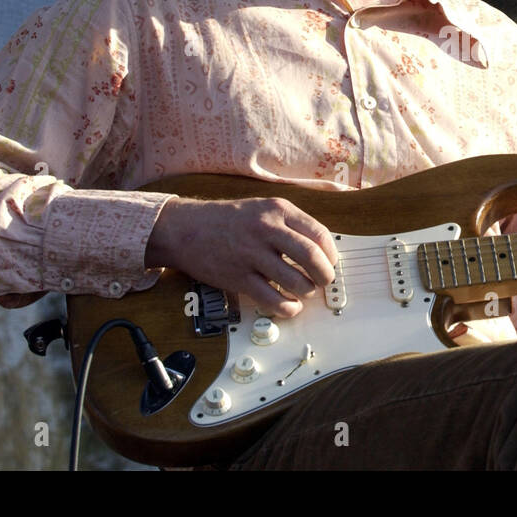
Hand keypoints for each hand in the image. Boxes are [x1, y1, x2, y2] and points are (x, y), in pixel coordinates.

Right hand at [145, 196, 338, 318]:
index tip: (331, 262)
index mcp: (277, 210)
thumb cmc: (228, 220)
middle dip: (324, 274)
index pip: (319, 233)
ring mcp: (251, 255)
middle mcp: (266, 230)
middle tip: (324, 280)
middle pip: (311, 257)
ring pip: (294, 280)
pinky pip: (271, 299)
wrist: (186, 229)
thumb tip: (322, 249)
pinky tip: (290, 306)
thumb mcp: (263, 208)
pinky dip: (287, 307)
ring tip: (305, 291)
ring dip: (306, 291)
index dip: (331, 253)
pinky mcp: (238, 278)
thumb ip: (291, 224)